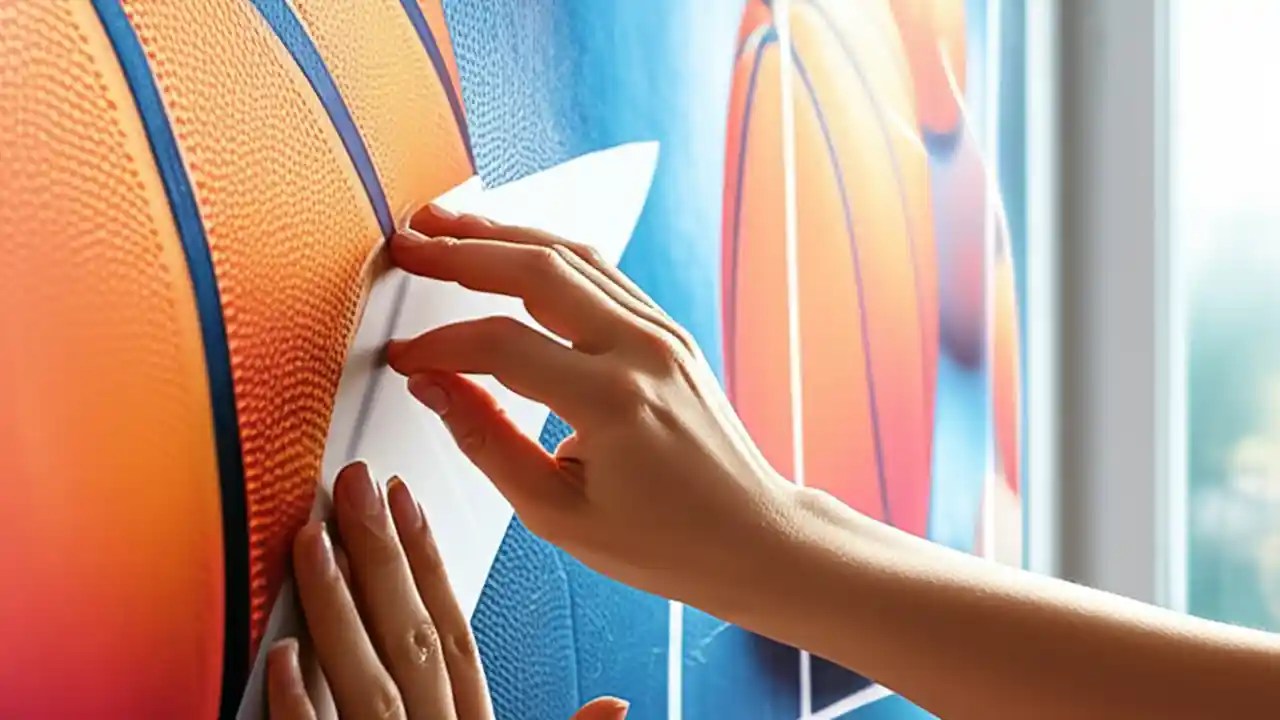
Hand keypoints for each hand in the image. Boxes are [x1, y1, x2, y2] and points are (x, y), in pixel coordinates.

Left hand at [266, 461, 630, 719]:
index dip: (432, 563)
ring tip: (314, 539)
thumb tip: (618, 705)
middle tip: (357, 486)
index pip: (456, 631)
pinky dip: (298, 703)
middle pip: (413, 636)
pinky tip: (280, 654)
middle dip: (385, 556)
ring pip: (367, 677)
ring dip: (341, 607)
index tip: (408, 499)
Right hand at [384, 207, 800, 615]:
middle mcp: (641, 349)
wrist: (752, 537)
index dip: (439, 345)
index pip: (501, 345)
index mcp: (611, 401)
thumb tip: (432, 386)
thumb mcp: (558, 513)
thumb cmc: (664, 541)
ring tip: (446, 225)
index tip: (400, 357)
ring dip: (504, 234)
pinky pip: (603, 271)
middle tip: (407, 245)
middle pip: (536, 268)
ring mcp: (662, 331)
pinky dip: (549, 251)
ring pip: (572, 254)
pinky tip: (513, 246)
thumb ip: (487, 441)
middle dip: (462, 250)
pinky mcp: (669, 330)